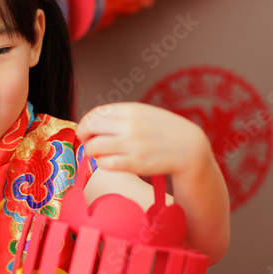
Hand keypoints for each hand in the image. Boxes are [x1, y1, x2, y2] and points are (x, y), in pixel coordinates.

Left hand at [77, 102, 211, 175]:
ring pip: (94, 147)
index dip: (86, 123)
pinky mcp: (136, 163)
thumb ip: (122, 115)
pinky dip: (102, 163)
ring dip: (91, 151)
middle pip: (90, 127)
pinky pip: (106, 164)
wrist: (189, 147)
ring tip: (98, 154)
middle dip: (83, 136)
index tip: (88, 131)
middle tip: (87, 143)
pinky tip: (109, 162)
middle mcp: (129, 125)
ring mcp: (132, 144)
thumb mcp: (144, 113)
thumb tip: (95, 122)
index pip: (96, 113)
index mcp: (130, 110)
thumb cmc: (164, 130)